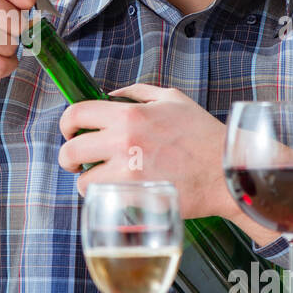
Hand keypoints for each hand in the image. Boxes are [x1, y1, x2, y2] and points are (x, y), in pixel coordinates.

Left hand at [57, 82, 281, 246]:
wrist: (226, 169)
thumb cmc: (202, 135)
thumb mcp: (172, 99)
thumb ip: (137, 92)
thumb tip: (109, 94)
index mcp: (130, 114)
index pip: (77, 114)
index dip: (66, 125)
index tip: (70, 133)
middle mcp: (124, 140)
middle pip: (71, 151)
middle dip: (68, 158)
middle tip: (75, 163)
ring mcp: (129, 171)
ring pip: (84, 181)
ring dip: (89, 182)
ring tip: (101, 180)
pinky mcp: (137, 196)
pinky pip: (104, 199)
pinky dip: (106, 198)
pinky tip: (117, 192)